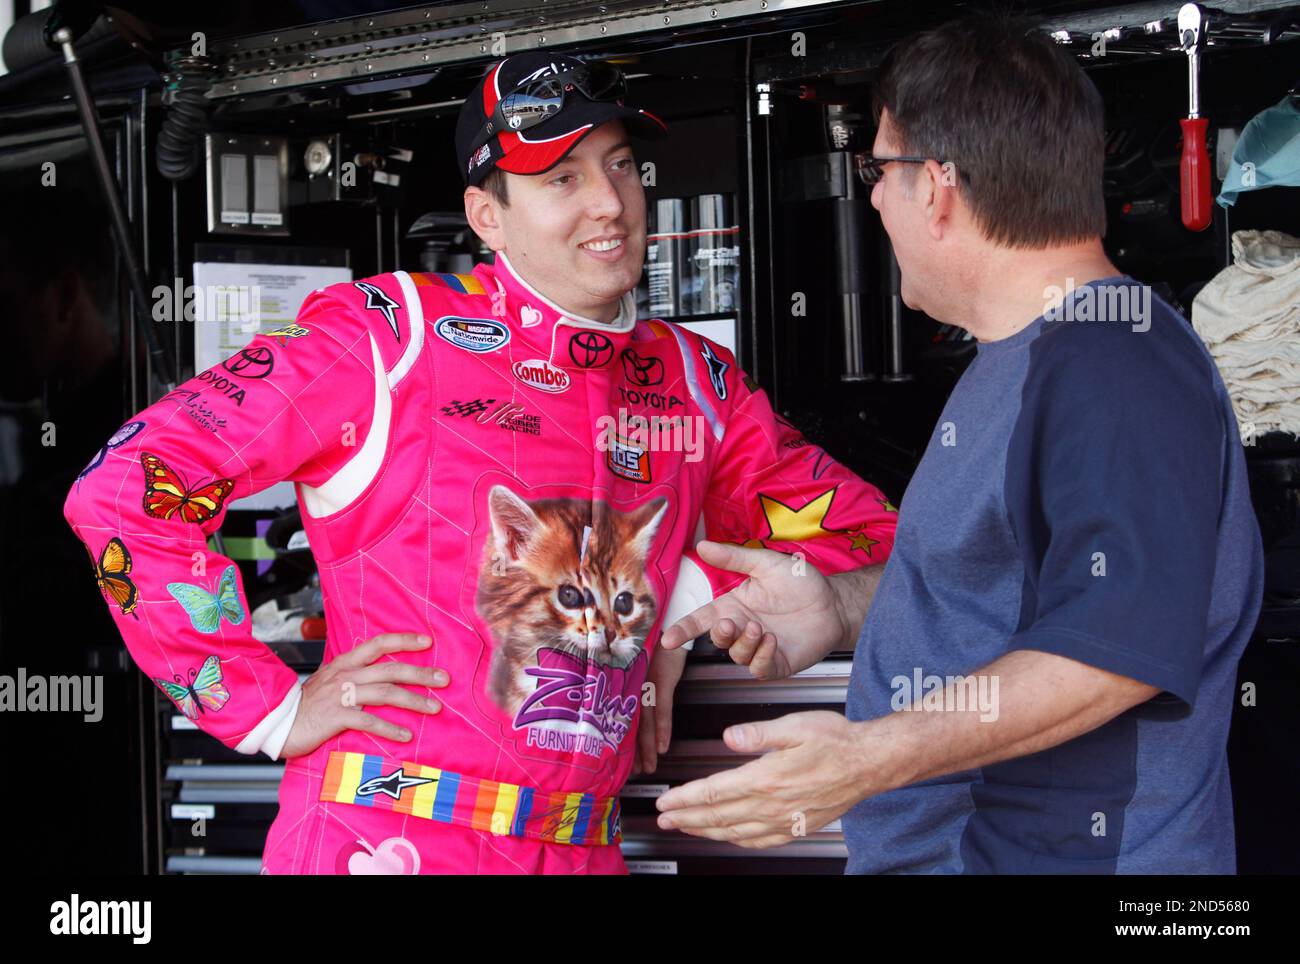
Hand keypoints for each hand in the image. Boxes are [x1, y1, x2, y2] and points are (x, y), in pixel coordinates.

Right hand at [280, 632, 448, 758]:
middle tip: (444, 679)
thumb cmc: (306, 704)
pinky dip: (389, 728)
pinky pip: (368, 721)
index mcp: (345, 663)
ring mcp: (341, 695)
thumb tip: (380, 673)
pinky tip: (406, 735)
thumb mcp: (329, 679)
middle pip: (390, 669)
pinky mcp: (336, 717)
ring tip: (434, 707)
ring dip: (413, 700)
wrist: (277, 722)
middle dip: (421, 673)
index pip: (378, 644)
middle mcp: (346, 674)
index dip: (403, 641)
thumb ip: (353, 674)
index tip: (427, 642)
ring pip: (385, 693)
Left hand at [632, 644, 687, 776]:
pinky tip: (663, 747)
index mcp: (624, 683)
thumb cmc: (653, 640)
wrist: (668, 621)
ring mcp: (645, 683)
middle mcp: (631, 685)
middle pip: (630, 724)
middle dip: (633, 752)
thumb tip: (622, 704)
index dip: (620, 741)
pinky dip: (663, 729)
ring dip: (648, 748)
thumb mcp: (637, 663)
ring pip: (645, 722)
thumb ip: (629, 682)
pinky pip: (662, 709)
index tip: (619, 761)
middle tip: (633, 774)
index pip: (620, 717)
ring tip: (649, 768)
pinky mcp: (661, 679)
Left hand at [654, 710, 876, 847]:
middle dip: (686, 819)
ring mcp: (784, 820)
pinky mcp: (796, 827)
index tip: (666, 801)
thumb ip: (757, 734)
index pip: (714, 793)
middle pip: (718, 817)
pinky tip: (727, 837)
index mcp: (766, 778)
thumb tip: (728, 737)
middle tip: (663, 820)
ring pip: (735, 832)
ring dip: (705, 831)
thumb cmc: (835, 741)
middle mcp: (772, 804)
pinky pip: (759, 841)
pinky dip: (736, 840)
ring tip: (685, 829)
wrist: (868, 763)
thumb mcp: (794, 726)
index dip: (685, 798)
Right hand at [659, 540, 849, 678]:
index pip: (701, 620)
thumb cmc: (800, 582)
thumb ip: (733, 558)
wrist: (833, 602)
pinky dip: (761, 657)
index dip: (684, 629)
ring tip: (761, 628)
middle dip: (720, 634)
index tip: (668, 639)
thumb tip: (702, 545)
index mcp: (734, 606)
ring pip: (737, 655)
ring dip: (744, 643)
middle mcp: (742, 628)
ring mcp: (759, 648)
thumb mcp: (765, 564)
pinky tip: (773, 641)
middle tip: (731, 623)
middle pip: (717, 639)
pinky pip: (759, 668)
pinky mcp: (777, 663)